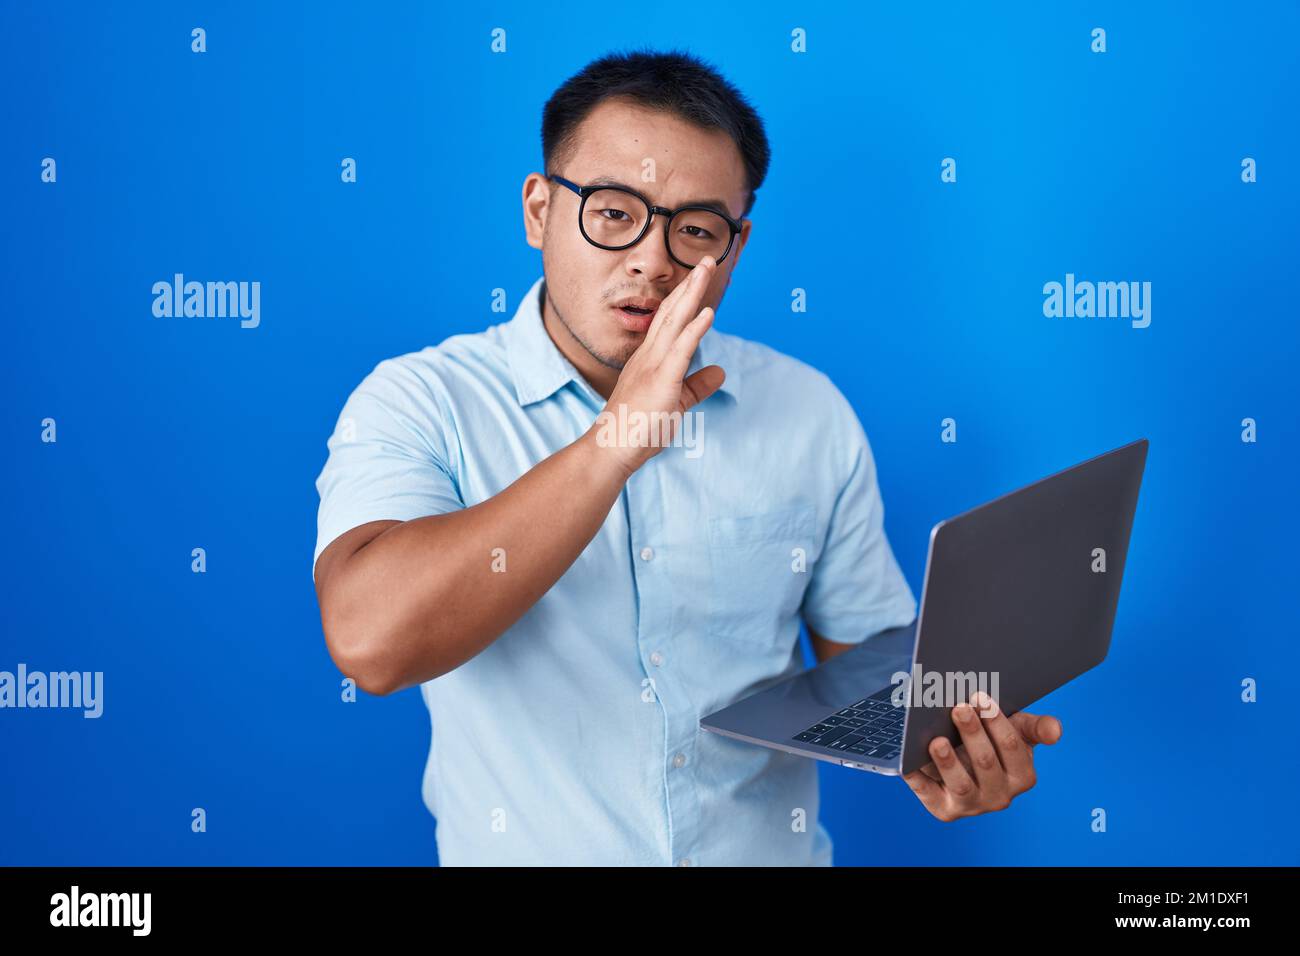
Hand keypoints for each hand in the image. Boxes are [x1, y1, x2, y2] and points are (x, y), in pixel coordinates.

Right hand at [589, 255, 725, 476]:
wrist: (611, 448)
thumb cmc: (638, 428)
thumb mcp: (676, 402)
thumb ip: (697, 385)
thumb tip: (720, 372)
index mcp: (650, 359)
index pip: (670, 320)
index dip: (685, 296)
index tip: (698, 276)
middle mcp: (650, 355)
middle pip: (672, 311)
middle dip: (691, 284)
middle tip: (707, 259)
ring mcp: (654, 366)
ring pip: (676, 321)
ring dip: (693, 294)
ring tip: (707, 270)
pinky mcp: (661, 381)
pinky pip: (681, 351)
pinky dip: (695, 330)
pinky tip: (707, 312)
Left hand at [902, 691, 1061, 821]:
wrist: (963, 761)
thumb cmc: (993, 742)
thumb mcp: (1018, 731)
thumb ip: (1037, 728)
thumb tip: (1056, 730)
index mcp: (1023, 776)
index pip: (1012, 748)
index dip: (997, 722)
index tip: (980, 697)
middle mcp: (1001, 796)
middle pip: (985, 763)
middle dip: (972, 734)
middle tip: (958, 708)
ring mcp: (972, 806)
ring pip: (961, 785)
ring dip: (948, 762)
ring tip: (936, 741)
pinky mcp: (945, 811)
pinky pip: (929, 795)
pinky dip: (918, 779)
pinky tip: (908, 763)